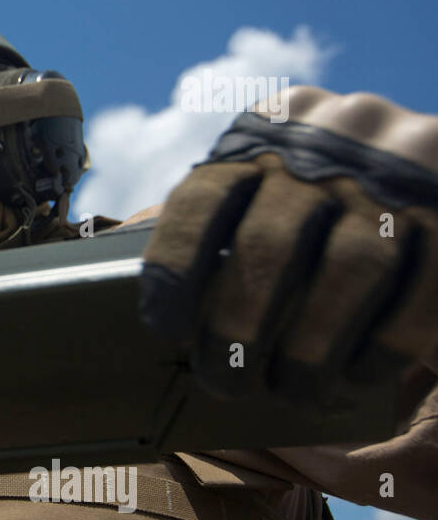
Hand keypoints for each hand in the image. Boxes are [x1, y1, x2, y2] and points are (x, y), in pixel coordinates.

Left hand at [140, 86, 437, 400]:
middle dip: (238, 326)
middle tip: (222, 381)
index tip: (162, 330)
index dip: (173, 269)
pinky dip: (383, 345)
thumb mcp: (265, 178)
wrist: (435, 162)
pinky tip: (357, 374)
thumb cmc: (320, 192)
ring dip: (310, 346)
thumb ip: (209, 215)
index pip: (203, 198)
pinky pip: (420, 294)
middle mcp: (333, 140)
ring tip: (290, 389)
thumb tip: (114, 266)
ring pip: (350, 269)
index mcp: (266, 130)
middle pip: (270, 244)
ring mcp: (403, 174)